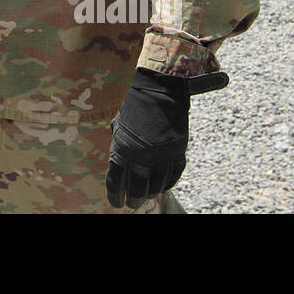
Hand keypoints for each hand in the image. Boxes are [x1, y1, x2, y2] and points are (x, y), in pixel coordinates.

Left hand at [105, 68, 225, 207]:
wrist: (159, 89)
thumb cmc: (134, 106)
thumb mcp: (119, 125)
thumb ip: (119, 147)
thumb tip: (121, 169)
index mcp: (123, 146)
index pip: (117, 179)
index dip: (115, 194)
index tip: (116, 203)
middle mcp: (142, 153)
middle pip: (138, 186)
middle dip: (134, 199)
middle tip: (132, 204)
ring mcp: (162, 153)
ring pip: (157, 184)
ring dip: (151, 194)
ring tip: (146, 197)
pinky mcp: (178, 150)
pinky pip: (173, 175)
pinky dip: (167, 184)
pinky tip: (162, 187)